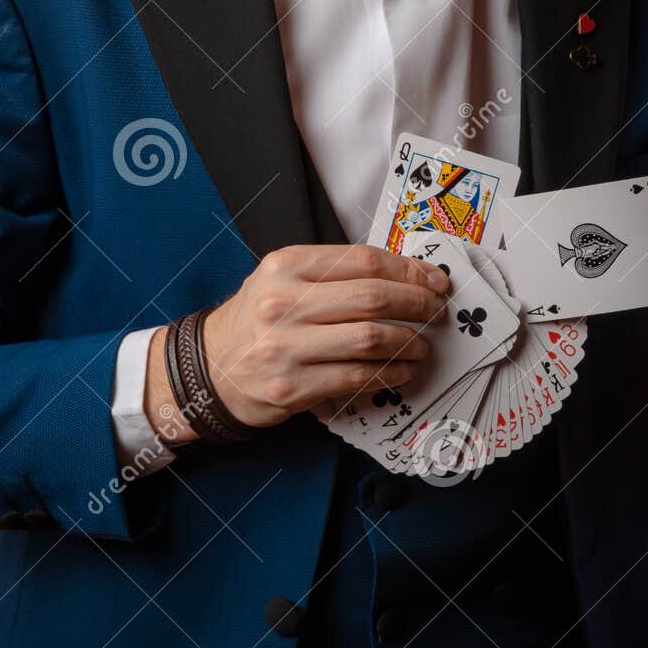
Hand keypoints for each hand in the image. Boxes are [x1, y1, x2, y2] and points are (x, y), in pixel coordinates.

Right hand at [200, 243, 449, 427]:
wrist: (209, 367)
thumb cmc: (257, 319)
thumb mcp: (282, 278)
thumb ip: (333, 273)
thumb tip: (403, 275)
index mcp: (286, 265)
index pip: (363, 261)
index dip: (408, 269)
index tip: (434, 280)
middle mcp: (283, 302)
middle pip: (372, 298)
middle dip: (417, 304)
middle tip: (437, 311)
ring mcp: (286, 346)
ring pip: (370, 340)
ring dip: (409, 342)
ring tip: (423, 345)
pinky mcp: (292, 387)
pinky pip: (357, 378)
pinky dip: (390, 374)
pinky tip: (403, 371)